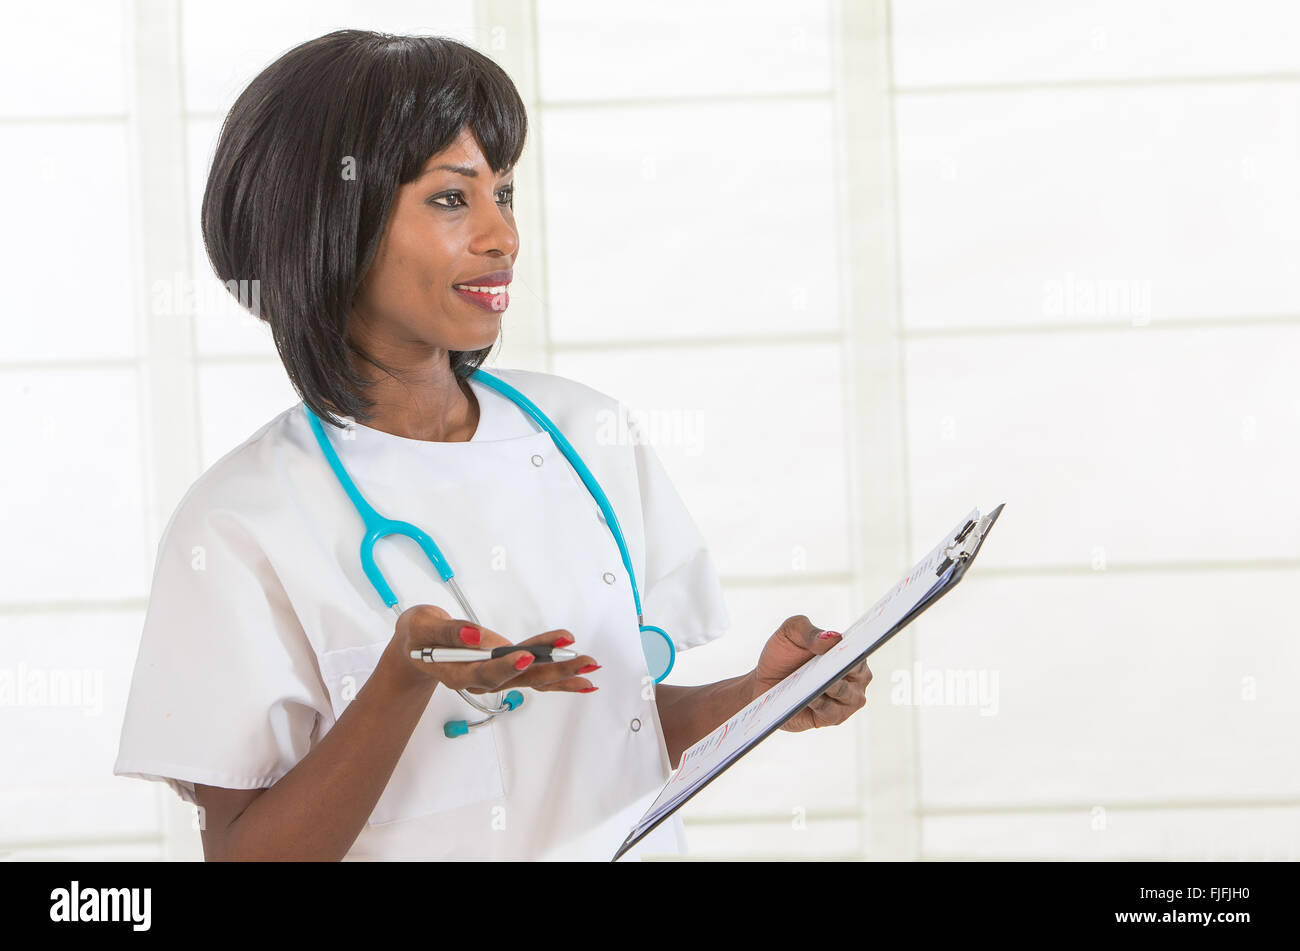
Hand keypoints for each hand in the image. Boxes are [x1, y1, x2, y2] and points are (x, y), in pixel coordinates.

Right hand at [385, 605, 601, 695]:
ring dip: (564, 673)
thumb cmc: (419, 636)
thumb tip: (476, 633)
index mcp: (459, 672)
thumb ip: (447, 631)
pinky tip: (583, 679)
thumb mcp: (422, 626)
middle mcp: (482, 679)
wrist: (418, 647)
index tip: (528, 655)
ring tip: (591, 667)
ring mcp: (497, 675)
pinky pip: (536, 672)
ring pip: (534, 678)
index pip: (486, 672)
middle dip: (553, 670)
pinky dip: (560, 675)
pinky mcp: (507, 667)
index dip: (508, 665)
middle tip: (582, 661)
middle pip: (521, 678)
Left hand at [750, 614, 871, 732]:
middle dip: (845, 667)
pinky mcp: (831, 718)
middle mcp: (855, 678)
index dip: (858, 646)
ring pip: (846, 694)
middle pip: (856, 673)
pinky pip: (830, 712)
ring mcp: (846, 700)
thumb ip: (809, 631)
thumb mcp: (791, 633)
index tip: (855, 643)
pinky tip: (810, 697)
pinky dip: (820, 704)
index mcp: (850, 653)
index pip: (860, 648)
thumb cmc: (783, 653)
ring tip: (820, 681)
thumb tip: (832, 638)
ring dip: (834, 688)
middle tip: (835, 662)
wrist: (764, 682)